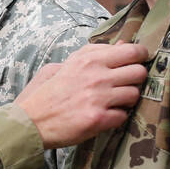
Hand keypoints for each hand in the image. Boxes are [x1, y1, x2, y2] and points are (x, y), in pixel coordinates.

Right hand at [15, 42, 147, 149]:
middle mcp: (96, 76)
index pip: (132, 51)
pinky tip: (105, 116)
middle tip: (126, 85)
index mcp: (89, 59)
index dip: (140, 57)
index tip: (137, 62)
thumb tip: (122, 45)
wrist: (29, 122)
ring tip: (113, 103)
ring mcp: (98, 98)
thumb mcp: (66, 65)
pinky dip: (117, 118)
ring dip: (127, 100)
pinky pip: (123, 116)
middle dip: (136, 80)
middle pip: (139, 72)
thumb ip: (94, 54)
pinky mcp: (98, 119)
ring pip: (134, 95)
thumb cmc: (46, 94)